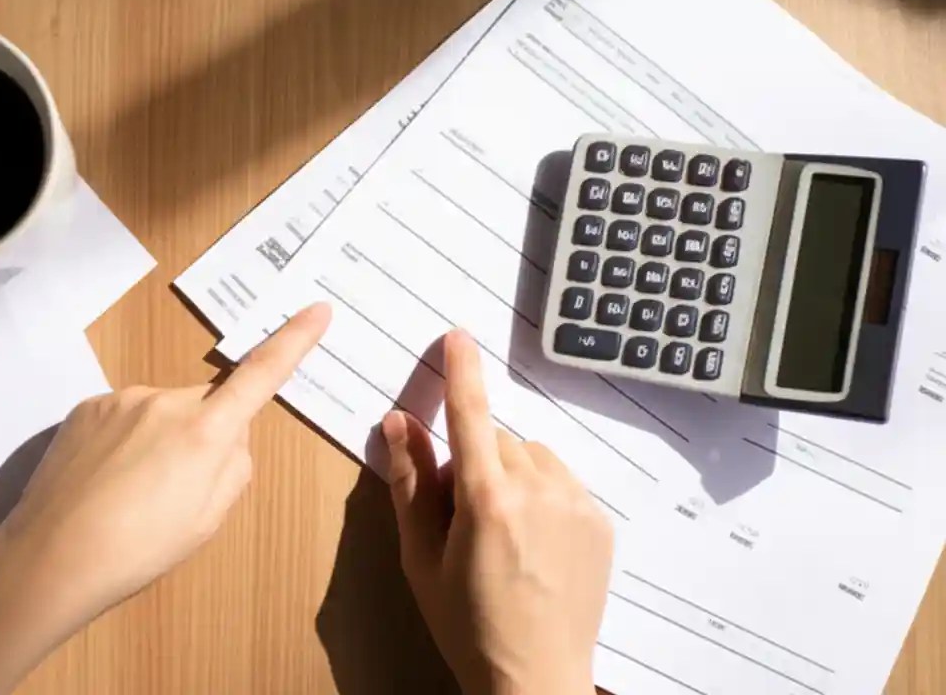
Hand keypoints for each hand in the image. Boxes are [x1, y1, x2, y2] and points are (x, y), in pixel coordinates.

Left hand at [0, 303, 330, 694]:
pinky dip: (124, 442)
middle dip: (205, 433)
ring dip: (159, 440)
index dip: (294, 341)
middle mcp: (165, 401)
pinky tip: (103, 480)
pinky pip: (123, 416)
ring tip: (130, 494)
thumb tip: (233, 437)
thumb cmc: (138, 551)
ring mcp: (120, 400)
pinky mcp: (85, 408)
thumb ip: (234, 470)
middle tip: (178, 489)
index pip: (261, 376)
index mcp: (205, 433)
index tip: (318, 309)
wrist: (49, 559)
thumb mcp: (207, 522)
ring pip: (161, 411)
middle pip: (205, 405)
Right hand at [382, 330, 613, 694]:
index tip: (458, 337)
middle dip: (476, 462)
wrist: (534, 677)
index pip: (470, 415)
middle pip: (497, 440)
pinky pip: (562, 480)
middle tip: (463, 517)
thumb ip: (410, 484)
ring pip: (532, 456)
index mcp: (486, 500)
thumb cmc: (467, 624)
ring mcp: (577, 504)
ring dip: (512, 474)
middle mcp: (538, 491)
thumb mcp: (421, 558)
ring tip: (503, 532)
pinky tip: (533, 542)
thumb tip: (397, 422)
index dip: (461, 371)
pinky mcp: (600, 520)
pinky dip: (543, 493)